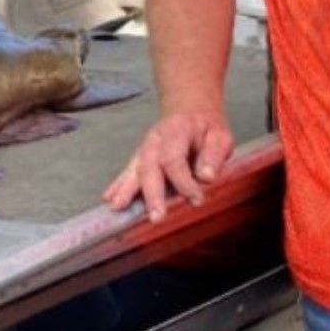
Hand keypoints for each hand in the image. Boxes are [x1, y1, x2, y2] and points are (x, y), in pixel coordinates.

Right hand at [102, 112, 233, 222]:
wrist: (191, 115)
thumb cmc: (206, 130)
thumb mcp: (220, 136)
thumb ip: (214, 155)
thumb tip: (206, 176)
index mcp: (177, 130)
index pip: (174, 158)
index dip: (184, 181)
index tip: (196, 199)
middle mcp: (156, 139)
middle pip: (150, 166)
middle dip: (152, 193)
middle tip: (157, 216)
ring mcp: (145, 149)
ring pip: (134, 169)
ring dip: (126, 189)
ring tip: (118, 206)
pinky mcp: (140, 159)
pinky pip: (127, 172)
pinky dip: (118, 185)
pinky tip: (110, 198)